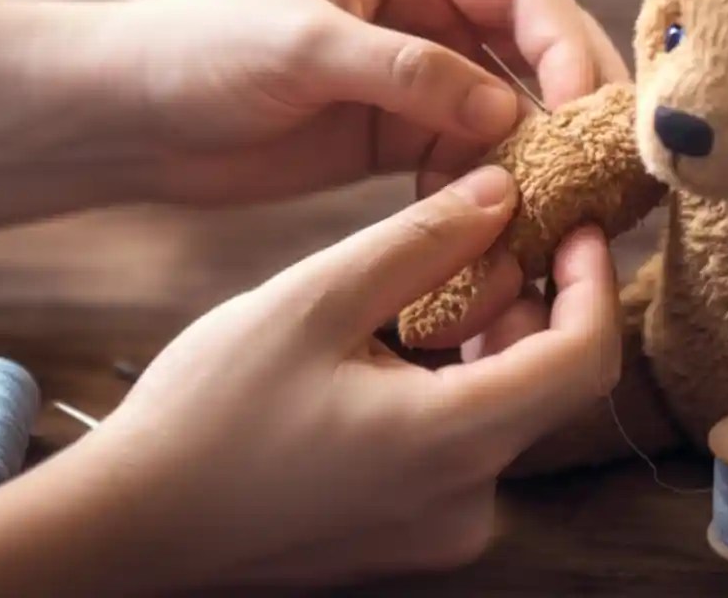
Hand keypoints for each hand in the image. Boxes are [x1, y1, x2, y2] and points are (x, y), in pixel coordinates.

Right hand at [65, 166, 621, 589]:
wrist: (132, 523)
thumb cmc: (208, 410)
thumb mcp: (313, 300)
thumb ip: (420, 241)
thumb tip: (502, 192)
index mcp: (450, 442)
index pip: (583, 359)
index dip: (594, 282)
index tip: (574, 226)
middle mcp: (467, 501)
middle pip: (542, 381)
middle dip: (520, 302)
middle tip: (465, 244)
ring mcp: (441, 528)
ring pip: (501, 409)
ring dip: (478, 343)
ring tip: (404, 300)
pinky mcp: (415, 536)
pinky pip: (464, 447)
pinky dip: (448, 389)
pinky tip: (384, 355)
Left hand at [103, 0, 627, 205]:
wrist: (133, 115)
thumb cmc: (201, 51)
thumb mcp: (301, 47)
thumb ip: (404, 72)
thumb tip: (504, 113)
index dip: (564, 46)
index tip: (585, 111)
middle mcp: (430, 10)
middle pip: (535, 51)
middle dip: (576, 103)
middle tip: (612, 165)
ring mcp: (420, 76)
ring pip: (511, 112)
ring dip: (542, 156)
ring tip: (574, 208)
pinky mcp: (401, 136)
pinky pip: (469, 160)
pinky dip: (493, 190)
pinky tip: (507, 227)